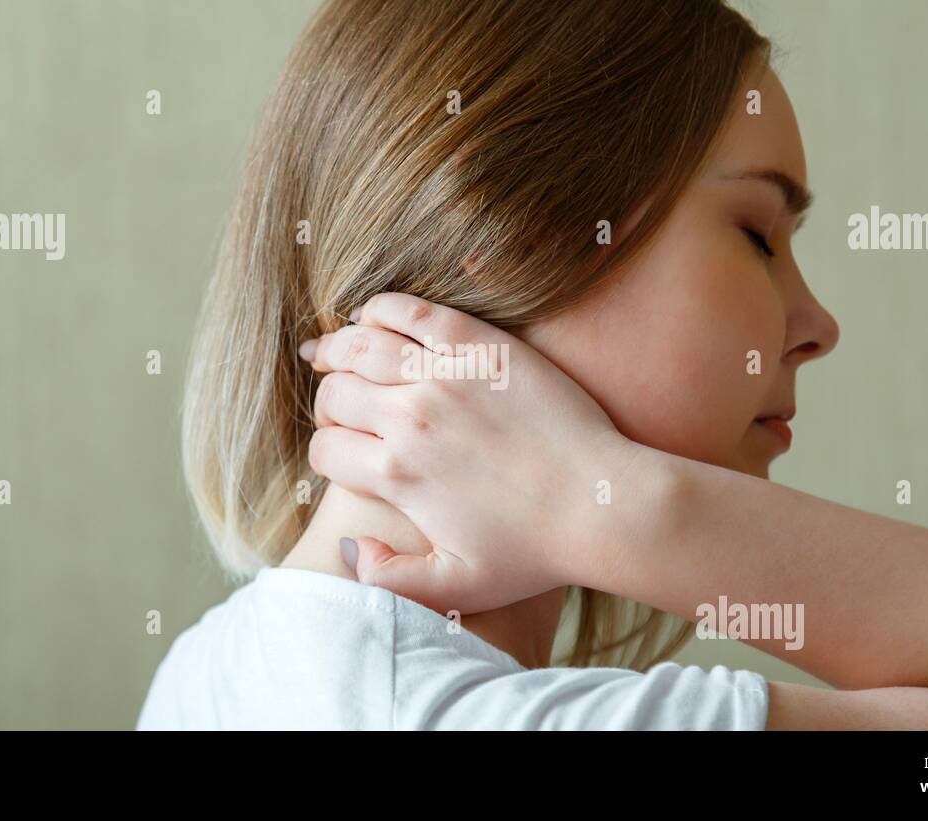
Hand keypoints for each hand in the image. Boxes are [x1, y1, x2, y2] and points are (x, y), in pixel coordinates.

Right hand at [301, 292, 636, 614]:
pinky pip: (411, 312)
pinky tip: (371, 317)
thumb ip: (392, 579)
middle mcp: (411, 420)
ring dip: (336, 349)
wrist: (601, 504)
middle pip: (336, 395)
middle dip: (327, 403)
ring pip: (361, 347)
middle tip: (337, 405)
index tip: (341, 452)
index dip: (326, 453)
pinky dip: (380, 310)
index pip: (327, 450)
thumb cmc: (535, 551)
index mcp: (398, 475)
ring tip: (328, 352)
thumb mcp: (458, 587)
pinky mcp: (480, 345)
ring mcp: (445, 376)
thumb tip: (351, 544)